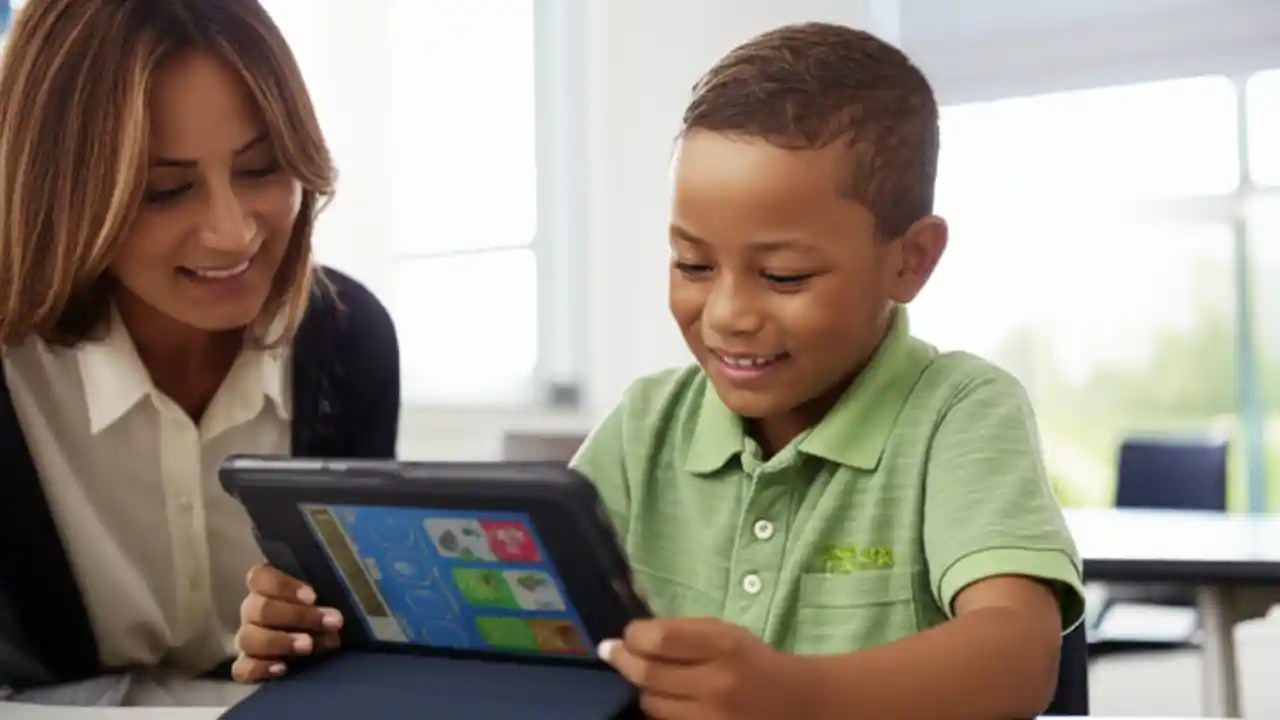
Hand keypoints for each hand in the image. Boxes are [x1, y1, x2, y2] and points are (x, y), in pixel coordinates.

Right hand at [231, 563, 343, 681]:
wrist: (320, 643)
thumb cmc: (322, 611)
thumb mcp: (326, 602)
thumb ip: (326, 604)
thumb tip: (334, 619)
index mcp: (266, 586)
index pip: (260, 577)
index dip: (284, 586)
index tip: (313, 597)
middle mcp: (251, 610)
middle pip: (260, 609)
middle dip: (297, 616)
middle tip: (328, 623)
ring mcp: (246, 639)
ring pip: (248, 638)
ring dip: (279, 641)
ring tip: (308, 645)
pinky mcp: (245, 666)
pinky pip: (242, 669)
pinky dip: (261, 668)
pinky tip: (282, 668)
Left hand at [599, 617, 811, 719]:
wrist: (796, 703)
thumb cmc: (753, 660)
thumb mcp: (725, 633)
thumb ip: (682, 631)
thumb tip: (630, 636)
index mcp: (724, 646)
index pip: (659, 639)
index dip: (634, 636)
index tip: (628, 634)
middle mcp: (716, 684)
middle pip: (648, 674)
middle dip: (623, 660)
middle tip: (612, 651)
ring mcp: (711, 718)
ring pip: (651, 704)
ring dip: (643, 687)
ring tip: (649, 675)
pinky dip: (659, 708)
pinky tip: (665, 696)